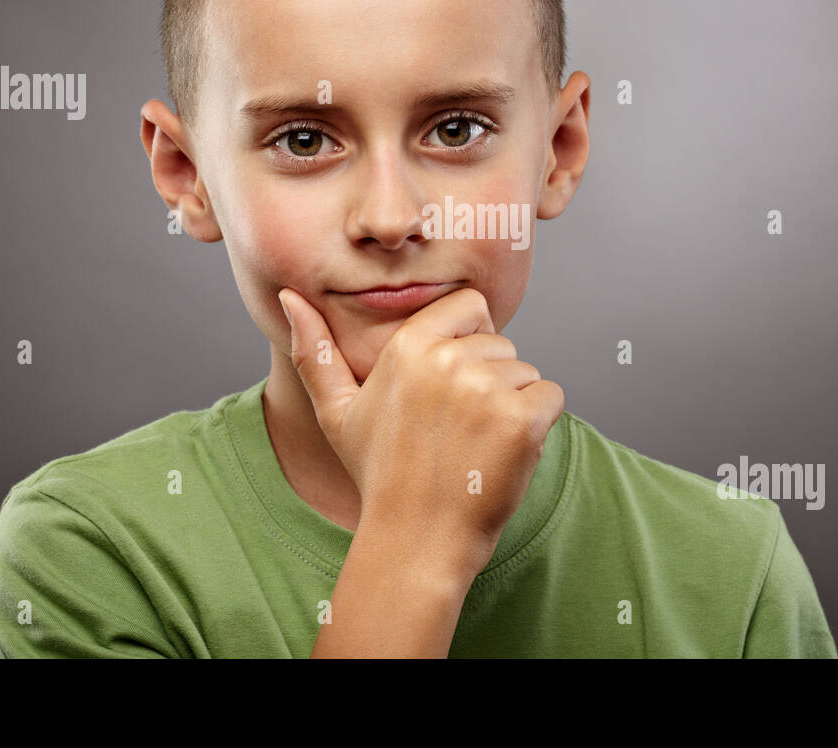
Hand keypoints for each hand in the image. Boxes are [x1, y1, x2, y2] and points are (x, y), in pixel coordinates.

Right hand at [278, 286, 564, 579]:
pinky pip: (551, 397)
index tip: (451, 387)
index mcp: (407, 346)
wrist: (416, 541)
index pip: (471, 306)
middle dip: (490, 381)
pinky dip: (539, 424)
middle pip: (500, 344)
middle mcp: (447, 359)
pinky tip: (503, 453)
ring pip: (526, 372)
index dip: (469, 341)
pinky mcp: (521, 419)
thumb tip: (287, 296)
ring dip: (513, 405)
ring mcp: (486, 388)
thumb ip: (315, 351)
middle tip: (457, 431)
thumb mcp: (337, 412)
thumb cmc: (380, 476)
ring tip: (475, 445)